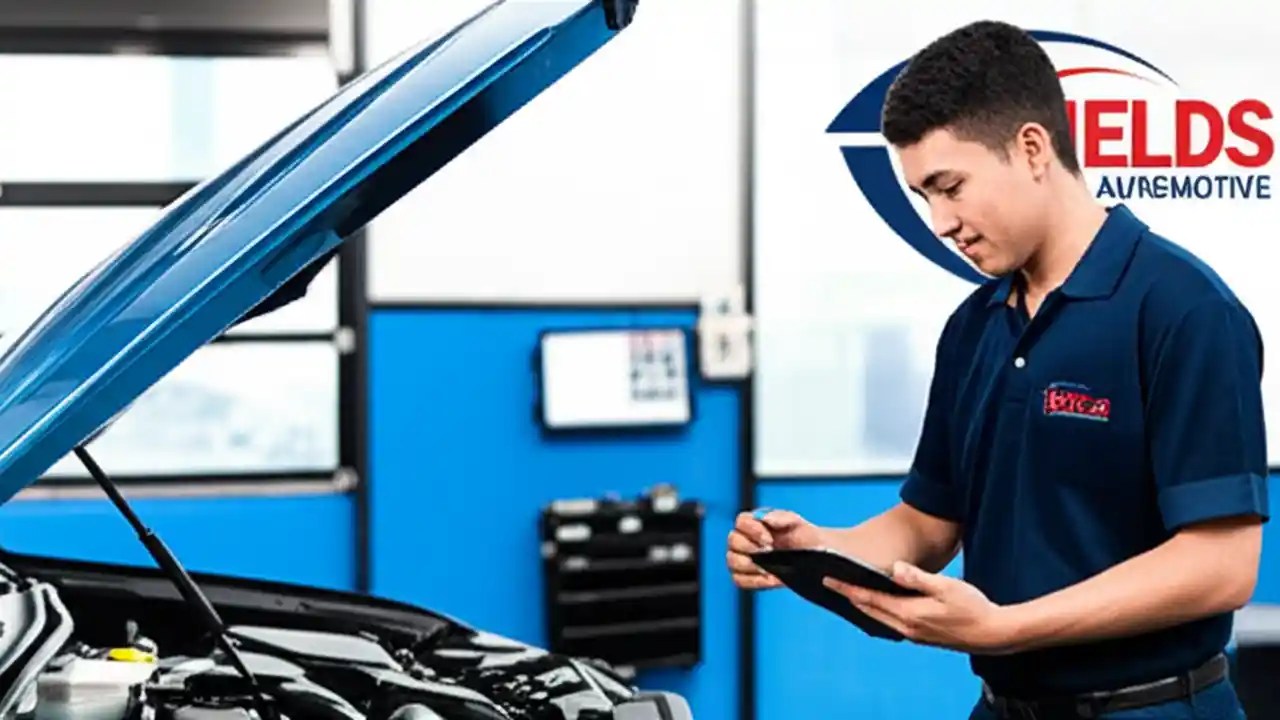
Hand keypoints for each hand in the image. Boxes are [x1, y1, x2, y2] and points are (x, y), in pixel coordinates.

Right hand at [727, 509, 825, 589]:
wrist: (815, 558)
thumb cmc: (805, 538)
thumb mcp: (798, 524)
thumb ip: (782, 517)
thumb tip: (764, 517)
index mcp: (755, 522)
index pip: (741, 520)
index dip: (752, 530)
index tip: (770, 539)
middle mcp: (745, 539)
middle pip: (733, 541)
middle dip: (751, 548)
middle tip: (770, 553)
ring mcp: (744, 558)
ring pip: (732, 561)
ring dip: (750, 565)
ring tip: (768, 568)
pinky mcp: (746, 576)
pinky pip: (739, 580)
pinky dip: (754, 581)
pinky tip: (771, 579)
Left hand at [823, 561, 1019, 654]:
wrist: (992, 634)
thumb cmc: (972, 607)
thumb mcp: (947, 587)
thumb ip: (918, 578)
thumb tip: (894, 568)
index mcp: (909, 613)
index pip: (869, 598)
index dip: (848, 588)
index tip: (829, 578)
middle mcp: (906, 626)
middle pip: (869, 609)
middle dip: (850, 596)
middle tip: (832, 582)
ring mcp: (913, 634)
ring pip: (879, 617)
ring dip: (863, 604)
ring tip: (849, 591)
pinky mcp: (921, 635)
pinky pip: (890, 622)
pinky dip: (878, 611)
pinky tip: (878, 604)